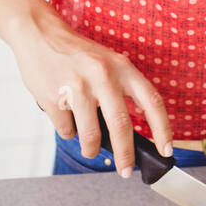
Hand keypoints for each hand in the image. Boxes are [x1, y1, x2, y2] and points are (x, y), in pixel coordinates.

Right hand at [7, 8, 172, 174]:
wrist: (39, 34)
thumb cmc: (77, 53)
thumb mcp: (109, 62)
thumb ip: (123, 89)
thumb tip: (135, 130)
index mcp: (122, 67)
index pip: (152, 101)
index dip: (163, 129)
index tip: (167, 151)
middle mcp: (103, 76)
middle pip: (121, 125)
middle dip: (126, 155)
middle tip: (126, 171)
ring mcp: (77, 87)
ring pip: (90, 135)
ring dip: (91, 149)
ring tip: (90, 148)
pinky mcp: (52, 97)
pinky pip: (66, 129)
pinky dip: (68, 130)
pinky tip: (65, 116)